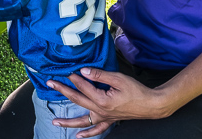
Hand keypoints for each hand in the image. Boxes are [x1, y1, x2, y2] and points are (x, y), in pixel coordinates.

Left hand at [47, 68, 169, 137]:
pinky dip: (87, 134)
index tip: (67, 71)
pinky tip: (78, 136)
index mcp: (102, 100)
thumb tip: (83, 71)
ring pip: (82, 121)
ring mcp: (104, 118)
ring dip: (67, 121)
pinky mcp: (109, 121)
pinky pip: (96, 130)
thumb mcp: (118, 78)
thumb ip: (99, 75)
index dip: (75, 78)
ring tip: (54, 122)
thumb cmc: (136, 91)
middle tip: (50, 83)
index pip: (83, 87)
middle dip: (63, 91)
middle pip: (77, 100)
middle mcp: (100, 111)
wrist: (151, 105)